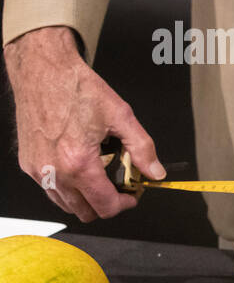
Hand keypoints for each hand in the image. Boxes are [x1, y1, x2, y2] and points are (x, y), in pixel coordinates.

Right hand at [5, 26, 164, 221]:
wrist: (43, 71)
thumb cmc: (76, 88)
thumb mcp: (121, 116)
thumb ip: (143, 149)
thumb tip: (155, 172)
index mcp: (78, 163)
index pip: (104, 205)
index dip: (125, 204)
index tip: (133, 195)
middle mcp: (53, 171)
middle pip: (84, 212)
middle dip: (107, 204)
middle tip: (120, 187)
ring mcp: (37, 169)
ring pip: (65, 204)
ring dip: (86, 198)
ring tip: (101, 176)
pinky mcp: (28, 163)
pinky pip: (50, 189)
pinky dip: (68, 187)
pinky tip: (81, 167)